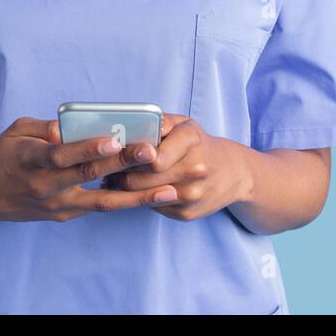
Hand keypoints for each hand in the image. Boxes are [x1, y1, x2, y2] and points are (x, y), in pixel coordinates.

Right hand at [0, 117, 180, 223]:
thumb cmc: (2, 156)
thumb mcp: (15, 131)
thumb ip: (43, 127)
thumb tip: (68, 126)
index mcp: (30, 160)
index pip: (62, 155)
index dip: (87, 148)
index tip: (113, 139)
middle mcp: (45, 187)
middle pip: (88, 176)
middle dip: (123, 164)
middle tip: (152, 153)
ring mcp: (57, 206)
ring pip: (102, 202)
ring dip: (138, 197)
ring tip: (169, 190)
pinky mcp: (64, 216)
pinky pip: (98, 207)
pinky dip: (125, 201)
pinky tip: (152, 195)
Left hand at [100, 113, 250, 220]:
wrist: (232, 173)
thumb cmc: (198, 144)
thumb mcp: (183, 124)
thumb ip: (157, 121)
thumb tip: (126, 128)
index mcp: (192, 140)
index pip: (151, 156)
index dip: (128, 156)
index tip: (113, 153)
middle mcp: (196, 169)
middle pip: (142, 179)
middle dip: (119, 174)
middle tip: (102, 168)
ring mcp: (192, 195)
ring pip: (144, 196)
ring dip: (123, 189)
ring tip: (111, 178)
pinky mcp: (187, 214)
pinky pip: (153, 207)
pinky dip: (138, 200)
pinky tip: (130, 191)